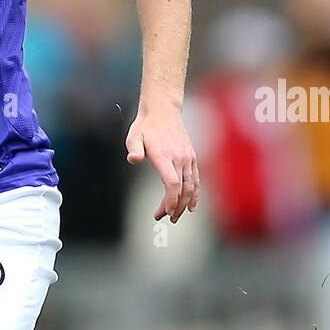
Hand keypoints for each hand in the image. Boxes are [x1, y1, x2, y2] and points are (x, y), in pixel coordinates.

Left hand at [126, 105, 199, 223]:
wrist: (164, 110)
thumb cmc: (146, 126)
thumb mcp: (134, 135)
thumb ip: (134, 148)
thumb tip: (133, 159)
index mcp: (165, 155)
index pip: (172, 183)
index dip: (170, 200)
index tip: (165, 212)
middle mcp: (179, 158)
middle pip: (182, 189)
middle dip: (174, 207)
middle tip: (163, 218)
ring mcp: (188, 158)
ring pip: (191, 187)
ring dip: (184, 204)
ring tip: (175, 216)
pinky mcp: (191, 158)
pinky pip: (196, 179)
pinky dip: (195, 194)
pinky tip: (191, 206)